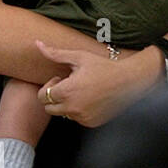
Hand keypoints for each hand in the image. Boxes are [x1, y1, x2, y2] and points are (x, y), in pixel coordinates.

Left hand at [34, 40, 160, 126]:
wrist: (129, 81)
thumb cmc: (103, 67)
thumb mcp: (78, 57)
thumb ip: (55, 54)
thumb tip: (37, 44)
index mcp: (67, 92)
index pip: (42, 97)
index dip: (50, 86)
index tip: (61, 78)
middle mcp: (73, 108)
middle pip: (49, 108)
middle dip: (54, 97)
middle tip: (68, 85)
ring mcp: (83, 118)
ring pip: (63, 114)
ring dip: (66, 104)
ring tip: (80, 91)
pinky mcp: (92, 123)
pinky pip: (77, 119)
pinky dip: (78, 111)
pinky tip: (89, 98)